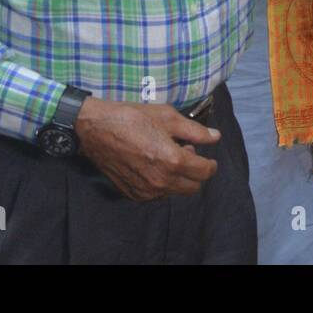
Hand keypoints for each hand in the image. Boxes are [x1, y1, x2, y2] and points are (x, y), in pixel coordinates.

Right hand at [76, 97, 220, 200]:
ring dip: (178, 178)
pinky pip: (156, 195)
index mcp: (173, 161)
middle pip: (193, 187)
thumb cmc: (133, 118)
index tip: (209, 158)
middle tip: (185, 153)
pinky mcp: (132, 194)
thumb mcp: (168, 117)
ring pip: (175, 192)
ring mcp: (146, 190)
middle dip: (195, 173)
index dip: (211, 165)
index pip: (204, 172)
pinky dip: (161, 184)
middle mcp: (161, 181)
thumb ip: (195, 130)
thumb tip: (216, 137)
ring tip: (167, 157)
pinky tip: (153, 165)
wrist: (96, 129)